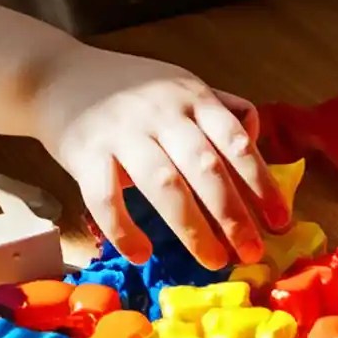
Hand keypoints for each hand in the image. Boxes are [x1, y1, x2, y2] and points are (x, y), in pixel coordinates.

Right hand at [33, 44, 288, 268]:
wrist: (56, 75)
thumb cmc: (131, 91)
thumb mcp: (182, 87)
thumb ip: (222, 111)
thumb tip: (256, 141)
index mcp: (193, 98)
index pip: (236, 142)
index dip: (261, 183)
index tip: (280, 220)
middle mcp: (161, 112)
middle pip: (205, 168)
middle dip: (233, 215)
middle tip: (252, 252)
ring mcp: (121, 132)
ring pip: (164, 184)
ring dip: (192, 228)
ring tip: (214, 262)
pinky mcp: (84, 153)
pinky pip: (105, 197)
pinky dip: (124, 229)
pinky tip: (142, 254)